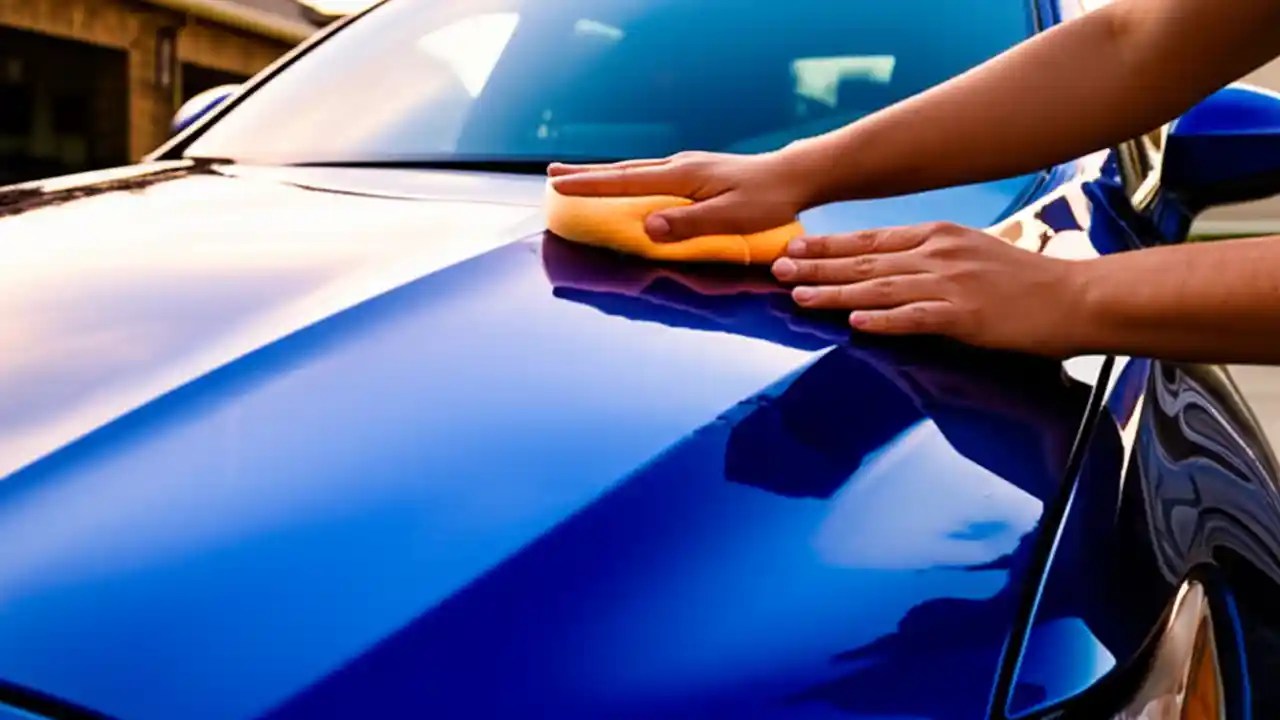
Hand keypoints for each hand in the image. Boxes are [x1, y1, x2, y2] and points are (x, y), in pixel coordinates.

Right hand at [548, 150, 814, 241]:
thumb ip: (688, 224)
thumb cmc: (767, 200)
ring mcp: (687, 167)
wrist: (794, 176)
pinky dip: (626, 178)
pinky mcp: (695, 173)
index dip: (590, 186)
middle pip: (622, 171)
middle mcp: (679, 166)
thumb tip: (647, 226)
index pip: (625, 182)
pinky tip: (623, 183)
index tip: (558, 186)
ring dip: (603, 175)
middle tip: (551, 176)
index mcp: (682, 176)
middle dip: (585, 174)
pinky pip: (649, 176)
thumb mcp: (730, 217)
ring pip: (634, 171)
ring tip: (576, 177)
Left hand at [770, 222, 1088, 357]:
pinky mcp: (965, 316)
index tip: (794, 246)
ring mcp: (951, 284)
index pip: (870, 240)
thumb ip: (929, 257)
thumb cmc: (1025, 280)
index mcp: (938, 236)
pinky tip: (855, 323)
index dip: (828, 244)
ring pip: (879, 289)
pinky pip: (915, 318)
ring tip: (799, 295)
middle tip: (777, 267)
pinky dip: (883, 321)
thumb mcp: (971, 252)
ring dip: (835, 294)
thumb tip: (887, 267)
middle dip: (816, 265)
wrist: (1074, 297)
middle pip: (864, 262)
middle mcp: (938, 254)